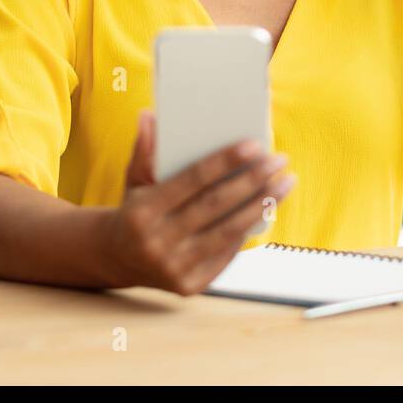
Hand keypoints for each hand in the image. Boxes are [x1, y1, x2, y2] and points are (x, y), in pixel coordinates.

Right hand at [103, 111, 295, 294]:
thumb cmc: (135, 209)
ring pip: (228, 231)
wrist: (117, 259)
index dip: (225, 161)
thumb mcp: (134, 179)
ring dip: (262, 205)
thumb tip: (150, 116)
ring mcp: (173, 268)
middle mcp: (156, 242)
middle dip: (253, 180)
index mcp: (142, 210)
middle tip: (279, 160)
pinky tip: (267, 208)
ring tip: (285, 182)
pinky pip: (226, 254)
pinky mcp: (189, 286)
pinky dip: (248, 230)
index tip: (255, 144)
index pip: (192, 179)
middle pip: (216, 205)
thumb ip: (144, 149)